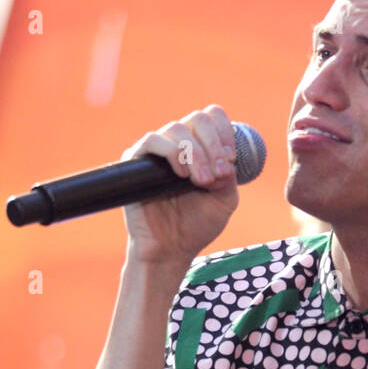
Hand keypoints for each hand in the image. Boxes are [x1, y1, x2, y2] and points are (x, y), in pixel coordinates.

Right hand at [121, 104, 239, 264]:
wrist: (170, 250)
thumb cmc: (196, 226)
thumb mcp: (224, 202)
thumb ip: (229, 178)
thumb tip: (226, 161)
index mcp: (201, 148)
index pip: (213, 118)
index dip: (225, 133)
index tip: (231, 160)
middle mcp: (178, 144)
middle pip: (198, 119)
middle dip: (212, 145)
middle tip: (215, 175)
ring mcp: (157, 151)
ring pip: (177, 128)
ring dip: (196, 154)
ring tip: (201, 181)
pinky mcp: (136, 161)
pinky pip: (153, 141)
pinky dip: (172, 153)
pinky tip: (181, 175)